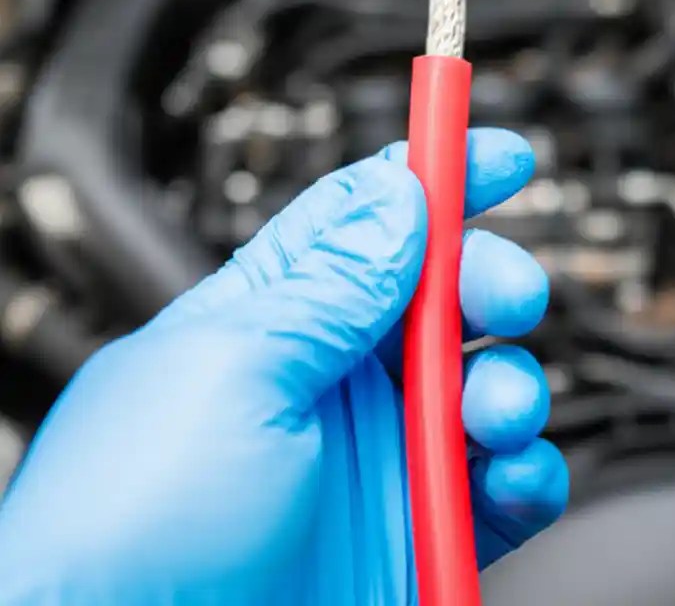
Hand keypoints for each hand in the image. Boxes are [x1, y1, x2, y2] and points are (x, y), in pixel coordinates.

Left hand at [0, 130, 568, 603]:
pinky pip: (504, 491)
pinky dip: (530, 477)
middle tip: (504, 295)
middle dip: (492, 284)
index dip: (437, 177)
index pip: (369, 223)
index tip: (498, 154)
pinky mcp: (421, 537)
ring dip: (514, 387)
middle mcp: (333, 387)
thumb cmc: (127, 530)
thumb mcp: (228, 372)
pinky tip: (511, 478)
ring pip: (488, 391)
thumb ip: (329, 284)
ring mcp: (381, 463)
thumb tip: (399, 197)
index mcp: (273, 322)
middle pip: (447, 302)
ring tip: (491, 414)